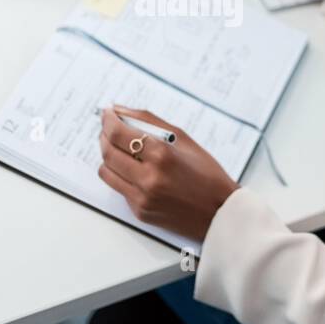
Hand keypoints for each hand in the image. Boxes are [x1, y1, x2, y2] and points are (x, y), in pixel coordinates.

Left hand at [97, 106, 239, 242]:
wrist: (220, 214)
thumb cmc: (206, 174)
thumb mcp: (183, 139)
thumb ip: (148, 121)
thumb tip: (119, 110)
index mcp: (162, 155)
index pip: (118, 133)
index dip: (108, 120)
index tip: (107, 113)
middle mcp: (148, 177)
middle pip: (107, 151)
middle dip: (104, 136)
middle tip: (109, 128)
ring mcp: (142, 197)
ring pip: (106, 171)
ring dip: (108, 156)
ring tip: (119, 149)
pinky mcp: (139, 212)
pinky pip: (118, 188)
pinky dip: (121, 175)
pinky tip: (134, 169)